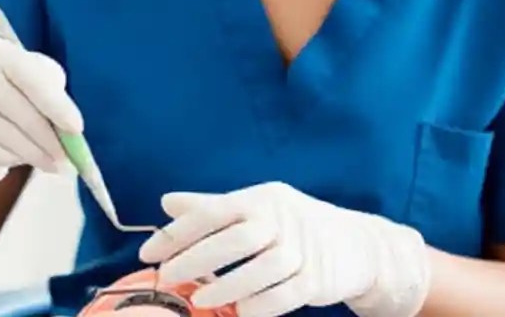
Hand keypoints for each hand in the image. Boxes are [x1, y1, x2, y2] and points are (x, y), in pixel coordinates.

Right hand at [0, 34, 82, 196]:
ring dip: (31, 152)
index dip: (52, 101)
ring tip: (54, 163)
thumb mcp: (26, 77)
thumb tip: (69, 128)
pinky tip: (23, 160)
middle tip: (68, 156)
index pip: (25, 73)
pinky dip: (9, 158)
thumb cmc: (3, 91)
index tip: (76, 128)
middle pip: (11, 105)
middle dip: (44, 134)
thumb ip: (49, 90)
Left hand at [138, 183, 429, 316]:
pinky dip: (261, 305)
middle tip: (168, 277)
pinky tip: (240, 311)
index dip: (177, 232)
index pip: (213, 212)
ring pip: (262, 269)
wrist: (356, 244)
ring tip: (199, 299)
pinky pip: (286, 295)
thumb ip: (212, 206)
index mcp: (260, 200)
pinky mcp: (318, 278)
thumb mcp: (256, 206)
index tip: (148, 252)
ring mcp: (303, 249)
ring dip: (227, 286)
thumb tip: (167, 202)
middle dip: (196, 259)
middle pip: (236, 239)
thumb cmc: (294, 224)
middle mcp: (282, 220)